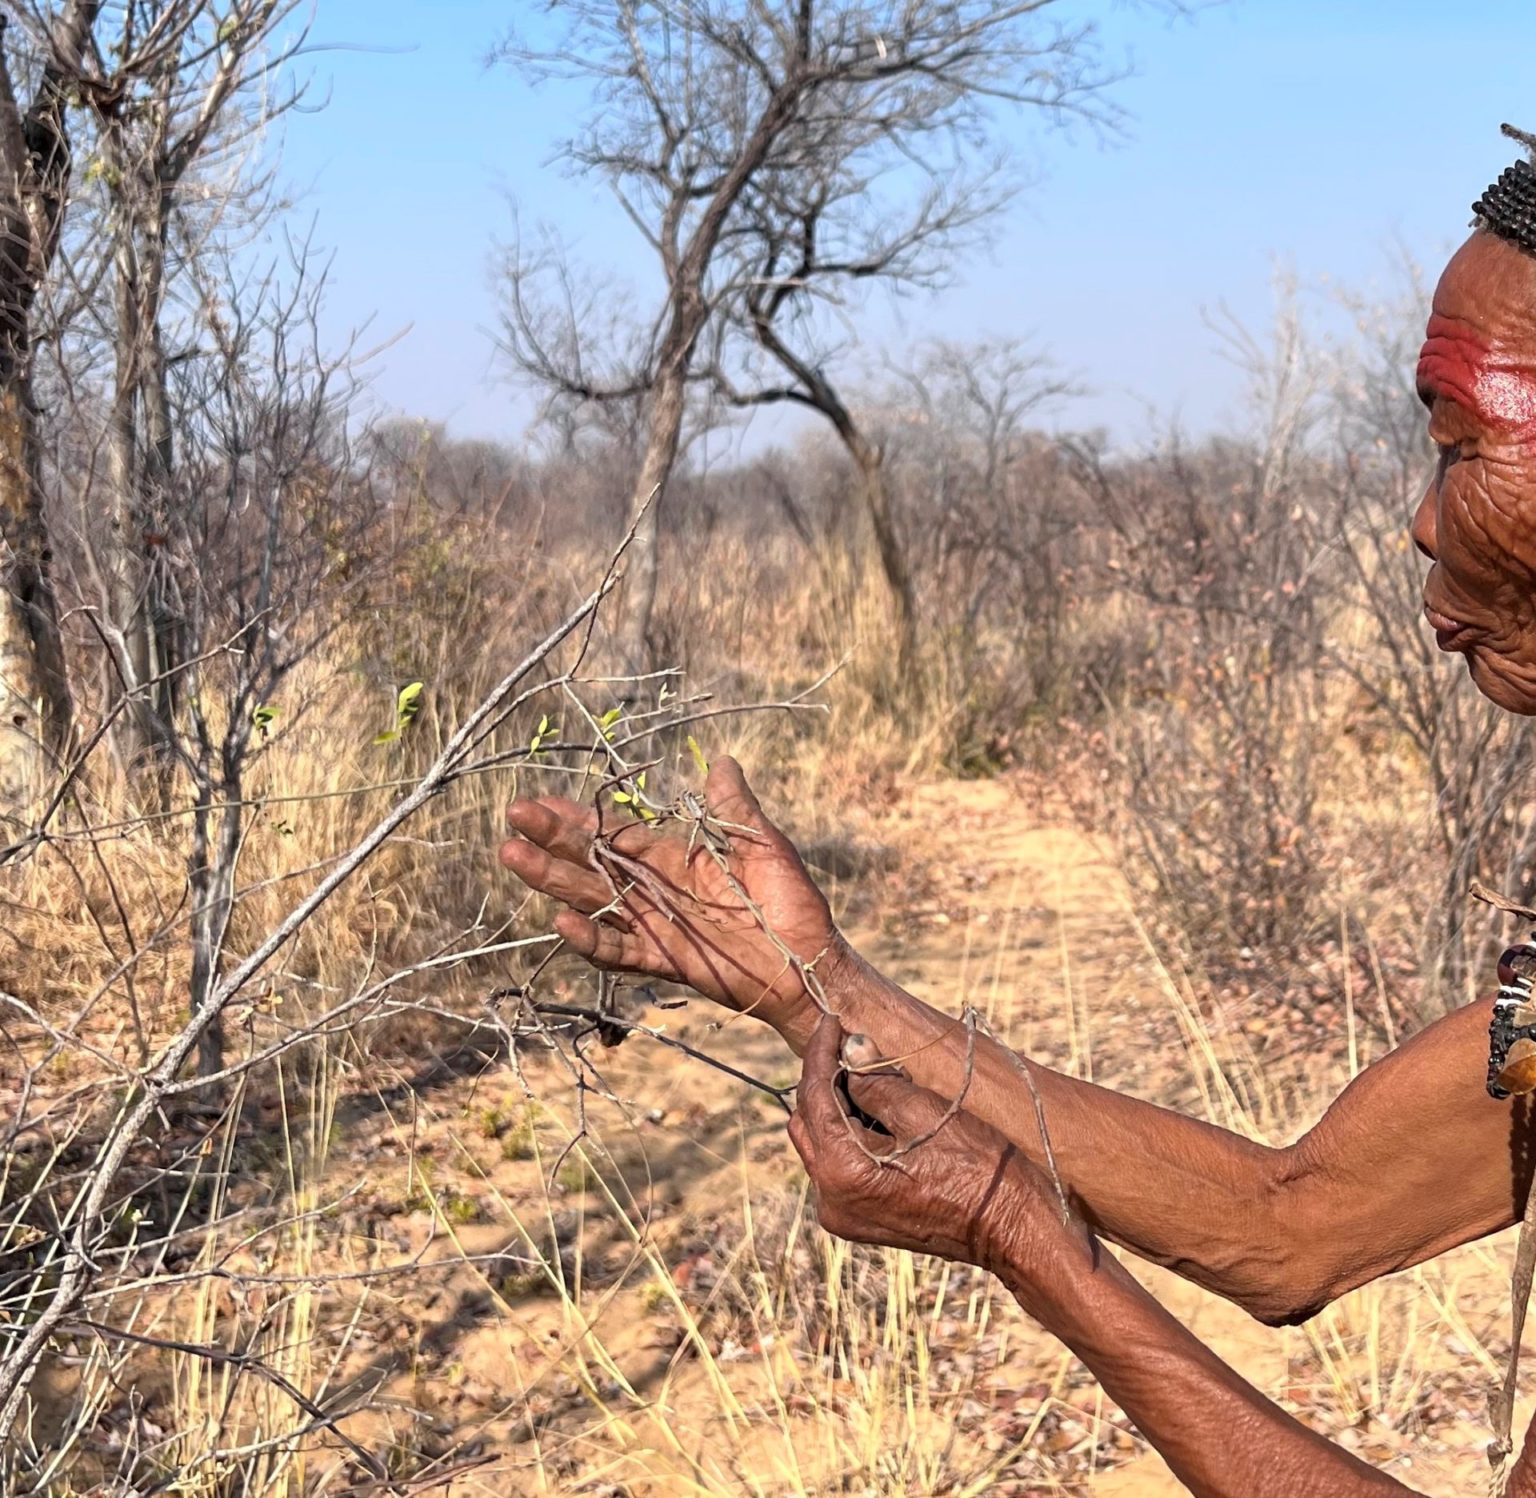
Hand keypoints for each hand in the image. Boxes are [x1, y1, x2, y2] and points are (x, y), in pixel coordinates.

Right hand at [500, 757, 839, 1033]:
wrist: (809, 964)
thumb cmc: (791, 903)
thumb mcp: (762, 845)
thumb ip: (734, 808)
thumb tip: (721, 760)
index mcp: (675, 859)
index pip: (615, 834)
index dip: (579, 819)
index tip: (540, 800)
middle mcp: (655, 890)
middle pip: (593, 862)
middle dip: (553, 840)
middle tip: (513, 818)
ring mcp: (654, 925)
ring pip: (594, 900)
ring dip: (554, 880)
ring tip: (514, 857)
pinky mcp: (663, 960)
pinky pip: (619, 950)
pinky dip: (590, 938)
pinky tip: (561, 920)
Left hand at [789, 1015, 1089, 1280]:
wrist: (1012, 1228)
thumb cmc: (977, 1168)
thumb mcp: (924, 1113)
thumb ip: (877, 1081)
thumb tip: (851, 1047)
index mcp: (843, 1172)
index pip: (814, 1097)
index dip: (821, 1052)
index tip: (831, 1019)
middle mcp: (832, 1199)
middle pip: (808, 1122)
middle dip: (824, 1079)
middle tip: (849, 1044)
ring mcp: (844, 1214)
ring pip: (820, 1143)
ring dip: (836, 1106)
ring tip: (865, 1072)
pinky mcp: (860, 1218)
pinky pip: (838, 1165)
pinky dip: (848, 1133)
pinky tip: (874, 1109)